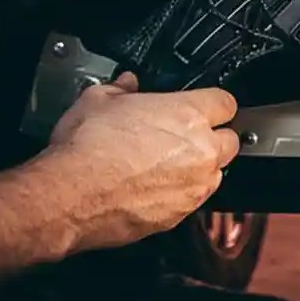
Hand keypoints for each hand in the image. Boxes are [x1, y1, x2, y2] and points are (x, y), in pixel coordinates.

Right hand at [44, 72, 240, 252]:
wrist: (70, 196)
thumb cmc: (85, 149)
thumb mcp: (97, 99)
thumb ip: (120, 89)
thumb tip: (125, 84)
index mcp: (188, 114)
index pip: (226, 103)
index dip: (213, 104)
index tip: (203, 108)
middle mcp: (200, 150)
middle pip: (230, 141)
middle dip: (213, 139)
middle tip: (183, 139)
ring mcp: (193, 186)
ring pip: (215, 175)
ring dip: (199, 170)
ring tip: (165, 167)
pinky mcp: (179, 216)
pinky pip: (192, 202)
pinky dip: (179, 196)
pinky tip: (152, 190)